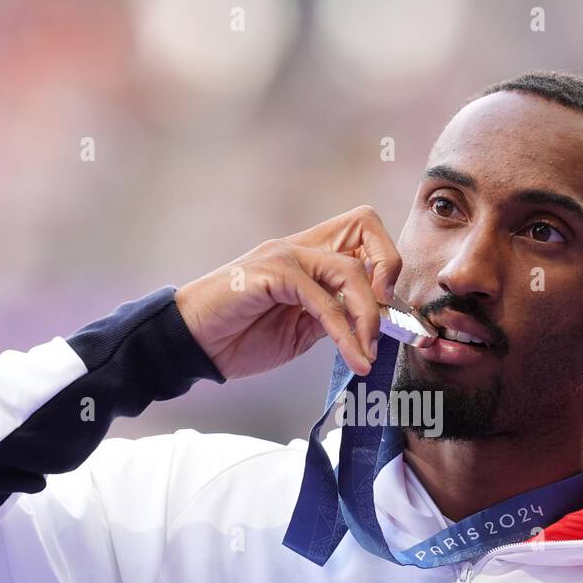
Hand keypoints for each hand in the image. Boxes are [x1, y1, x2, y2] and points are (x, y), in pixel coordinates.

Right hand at [174, 205, 401, 379]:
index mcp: (310, 256)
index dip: (386, 261)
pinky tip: (352, 358)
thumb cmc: (240, 337)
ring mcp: (284, 256)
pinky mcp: (271, 273)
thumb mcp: (301, 330)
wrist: (193, 345)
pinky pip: (321, 299)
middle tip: (387, 320)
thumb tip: (372, 326)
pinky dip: (343, 332)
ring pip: (349, 269)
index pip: (363, 230)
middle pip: (365, 223)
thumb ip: (332, 318)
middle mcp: (300, 247)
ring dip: (368, 318)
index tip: (388, 307)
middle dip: (389, 270)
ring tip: (367, 355)